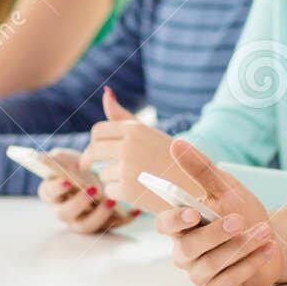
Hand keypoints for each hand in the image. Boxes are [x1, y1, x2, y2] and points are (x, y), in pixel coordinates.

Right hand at [37, 148, 139, 233]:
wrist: (99, 178)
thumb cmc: (79, 169)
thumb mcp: (71, 160)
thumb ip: (62, 158)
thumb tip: (52, 156)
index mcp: (53, 192)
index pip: (48, 193)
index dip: (56, 188)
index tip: (68, 181)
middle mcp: (65, 210)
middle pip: (64, 214)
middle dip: (78, 203)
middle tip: (93, 190)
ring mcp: (82, 220)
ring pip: (85, 226)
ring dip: (98, 215)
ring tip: (112, 201)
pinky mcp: (101, 225)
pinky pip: (111, 226)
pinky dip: (124, 219)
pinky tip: (135, 210)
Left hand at [80, 87, 183, 210]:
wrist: (197, 185)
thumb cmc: (172, 158)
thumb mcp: (149, 133)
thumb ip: (123, 117)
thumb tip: (105, 92)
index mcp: (135, 129)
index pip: (98, 131)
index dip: (94, 142)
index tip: (95, 150)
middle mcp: (128, 146)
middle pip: (93, 151)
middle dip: (89, 160)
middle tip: (90, 167)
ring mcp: (127, 168)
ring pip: (102, 173)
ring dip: (112, 178)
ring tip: (135, 180)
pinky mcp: (127, 190)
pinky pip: (110, 190)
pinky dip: (120, 193)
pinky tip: (138, 191)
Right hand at [155, 140, 277, 285]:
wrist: (269, 238)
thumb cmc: (241, 210)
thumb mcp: (226, 187)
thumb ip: (202, 169)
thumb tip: (176, 143)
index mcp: (182, 225)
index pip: (164, 225)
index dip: (175, 221)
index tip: (193, 212)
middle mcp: (185, 252)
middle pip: (188, 248)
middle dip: (216, 234)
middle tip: (240, 219)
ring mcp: (200, 273)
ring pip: (211, 264)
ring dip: (241, 247)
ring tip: (265, 231)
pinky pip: (230, 280)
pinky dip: (251, 263)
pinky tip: (269, 249)